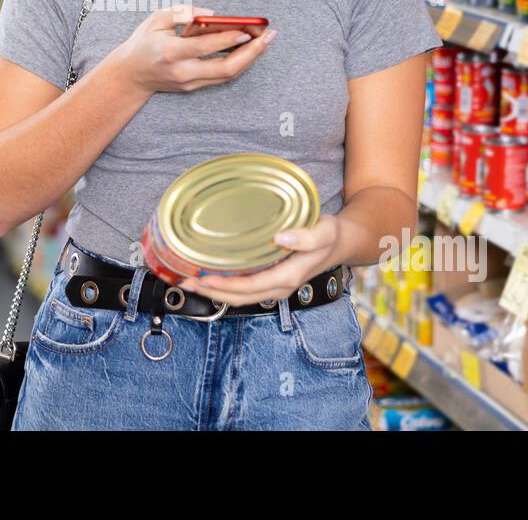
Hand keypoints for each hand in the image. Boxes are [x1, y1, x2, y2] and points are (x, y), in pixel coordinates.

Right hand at [113, 5, 276, 95]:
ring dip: (250, 59)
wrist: (131, 75)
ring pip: (228, 75)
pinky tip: (251, 50)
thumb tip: (211, 13)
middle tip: (269, 37)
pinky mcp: (194, 87)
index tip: (247, 30)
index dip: (227, 39)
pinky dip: (239, 63)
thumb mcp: (156, 19)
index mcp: (171, 52)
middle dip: (251, 53)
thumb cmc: (144, 42)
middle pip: (225, 68)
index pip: (205, 47)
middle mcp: (183, 71)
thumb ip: (182, 12)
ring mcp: (190, 82)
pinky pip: (222, 76)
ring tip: (266, 41)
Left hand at [180, 215, 345, 306]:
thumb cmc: (331, 235)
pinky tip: (212, 277)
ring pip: (241, 296)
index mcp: (289, 277)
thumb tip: (281, 238)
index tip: (204, 278)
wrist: (341, 243)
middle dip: (212, 292)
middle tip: (186, 281)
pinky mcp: (272, 280)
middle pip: (241, 297)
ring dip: (215, 292)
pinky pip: (246, 289)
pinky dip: (226, 287)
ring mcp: (276, 286)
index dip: (226, 285)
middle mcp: (280, 286)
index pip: (251, 287)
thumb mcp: (324, 231)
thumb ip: (306, 236)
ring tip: (191, 282)